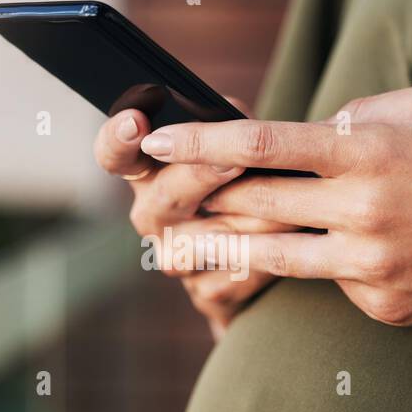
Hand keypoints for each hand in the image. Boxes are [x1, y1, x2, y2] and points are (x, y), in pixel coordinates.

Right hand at [93, 100, 293, 337]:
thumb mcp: (235, 148)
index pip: (114, 154)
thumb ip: (229, 128)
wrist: (270, 259)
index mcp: (149, 173)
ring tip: (295, 202)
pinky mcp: (207, 294)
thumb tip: (237, 117)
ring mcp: (176, 258)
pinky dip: (272, 256)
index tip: (136, 123)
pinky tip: (297, 242)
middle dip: (200, 176)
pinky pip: (240, 273)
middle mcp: (152, 216)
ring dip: (255, 219)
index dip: (117, 139)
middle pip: (165, 196)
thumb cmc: (248, 184)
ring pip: (211, 240)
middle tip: (233, 161)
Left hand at [138, 83, 411, 328]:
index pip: (260, 145)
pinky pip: (327, 281)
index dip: (199, 143)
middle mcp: (359, 212)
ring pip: (269, 256)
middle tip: (153, 196)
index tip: (157, 140)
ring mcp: (367, 267)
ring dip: (216, 250)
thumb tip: (311, 128)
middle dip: (196, 198)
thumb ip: (361, 112)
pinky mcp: (379, 306)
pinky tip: (316, 259)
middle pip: (251, 203)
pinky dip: (315, 265)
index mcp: (368, 152)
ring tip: (172, 247)